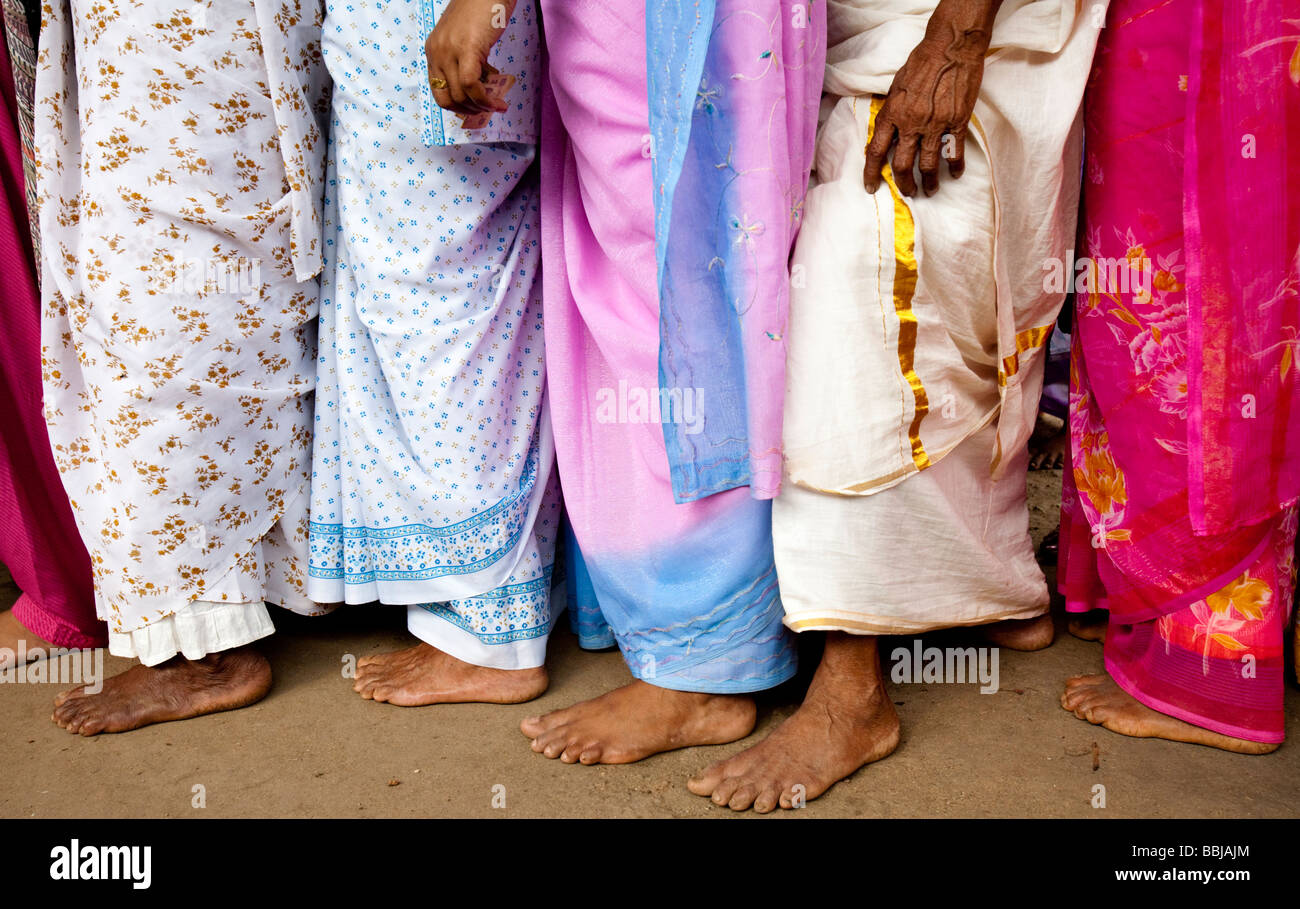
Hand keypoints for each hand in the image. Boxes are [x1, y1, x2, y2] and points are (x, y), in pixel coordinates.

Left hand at [425, 0, 515, 115]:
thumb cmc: (482, 9)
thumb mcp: (465, 38)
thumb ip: (464, 59)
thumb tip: (478, 85)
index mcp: (433, 50)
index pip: (438, 90)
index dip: (456, 105)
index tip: (474, 108)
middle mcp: (436, 51)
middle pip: (447, 98)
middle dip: (469, 110)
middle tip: (486, 110)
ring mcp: (449, 51)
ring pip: (460, 95)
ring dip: (481, 107)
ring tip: (498, 106)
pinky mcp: (466, 49)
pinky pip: (471, 85)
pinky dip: (485, 100)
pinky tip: (498, 102)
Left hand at [863, 0, 1000, 196]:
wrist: (951, 46)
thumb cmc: (922, 62)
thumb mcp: (896, 87)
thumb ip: (891, 112)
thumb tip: (886, 133)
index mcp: (892, 113)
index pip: (875, 152)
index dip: (871, 174)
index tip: (870, 187)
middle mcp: (911, 123)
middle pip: (902, 165)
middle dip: (904, 184)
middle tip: (908, 192)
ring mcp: (935, 124)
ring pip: (929, 165)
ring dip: (929, 182)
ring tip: (930, 190)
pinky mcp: (957, 122)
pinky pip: (954, 153)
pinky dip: (955, 167)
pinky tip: (954, 174)